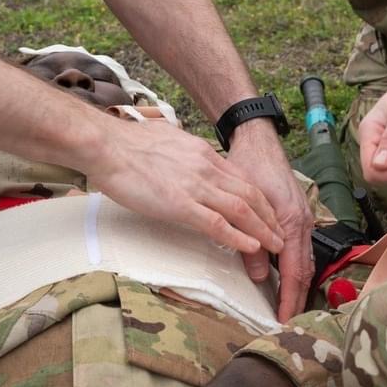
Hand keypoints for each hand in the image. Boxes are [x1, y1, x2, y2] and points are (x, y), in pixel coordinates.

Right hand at [84, 116, 282, 262]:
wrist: (106, 144)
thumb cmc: (127, 143)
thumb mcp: (168, 139)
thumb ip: (183, 152)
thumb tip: (186, 156)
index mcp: (202, 154)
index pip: (241, 179)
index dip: (259, 199)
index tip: (267, 212)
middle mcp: (205, 168)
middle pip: (249, 194)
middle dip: (269, 217)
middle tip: (280, 233)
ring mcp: (194, 186)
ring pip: (241, 209)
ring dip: (262, 230)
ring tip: (275, 246)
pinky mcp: (179, 204)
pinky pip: (217, 223)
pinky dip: (238, 236)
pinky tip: (250, 247)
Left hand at [225, 121, 314, 320]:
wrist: (257, 139)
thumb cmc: (251, 166)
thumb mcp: (244, 205)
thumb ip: (250, 241)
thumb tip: (256, 276)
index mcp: (292, 222)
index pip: (294, 271)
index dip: (289, 298)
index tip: (283, 320)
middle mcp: (302, 222)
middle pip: (304, 270)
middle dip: (298, 299)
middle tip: (288, 323)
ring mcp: (302, 218)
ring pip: (304, 261)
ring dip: (298, 286)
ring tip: (289, 308)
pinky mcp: (297, 214)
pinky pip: (301, 248)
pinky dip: (296, 268)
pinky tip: (287, 277)